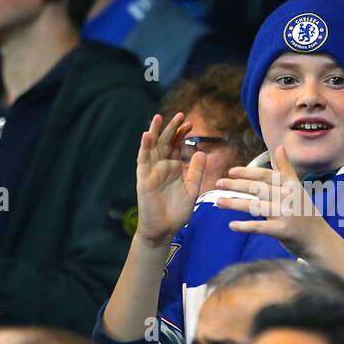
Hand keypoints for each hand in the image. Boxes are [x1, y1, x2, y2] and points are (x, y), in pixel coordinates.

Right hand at [135, 113, 204, 247]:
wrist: (164, 229)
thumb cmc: (177, 212)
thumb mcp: (192, 189)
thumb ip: (196, 171)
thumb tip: (201, 151)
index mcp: (174, 168)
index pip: (176, 145)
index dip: (181, 134)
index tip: (191, 124)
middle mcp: (162, 166)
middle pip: (165, 142)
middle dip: (172, 128)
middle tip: (181, 114)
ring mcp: (151, 171)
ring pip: (152, 147)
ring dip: (155, 132)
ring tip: (159, 117)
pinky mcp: (143, 179)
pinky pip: (142, 160)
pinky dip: (144, 147)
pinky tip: (147, 135)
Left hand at [214, 146, 329, 258]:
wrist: (318, 239)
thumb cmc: (304, 212)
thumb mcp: (297, 188)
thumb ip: (285, 169)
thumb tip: (279, 146)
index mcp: (290, 186)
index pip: (266, 175)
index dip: (248, 172)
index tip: (231, 172)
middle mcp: (288, 197)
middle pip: (258, 189)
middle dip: (236, 186)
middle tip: (218, 184)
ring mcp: (286, 214)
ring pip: (255, 207)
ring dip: (234, 204)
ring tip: (218, 202)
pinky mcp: (283, 231)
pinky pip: (260, 227)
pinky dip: (245, 226)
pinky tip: (231, 225)